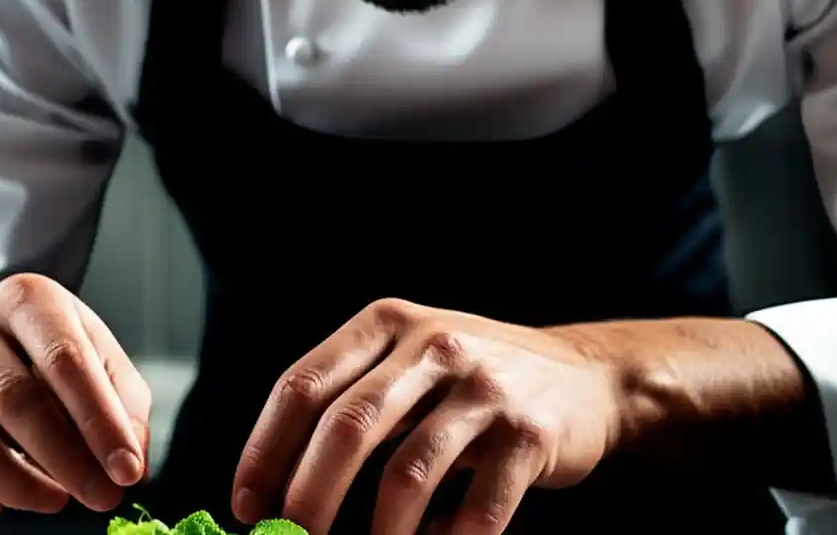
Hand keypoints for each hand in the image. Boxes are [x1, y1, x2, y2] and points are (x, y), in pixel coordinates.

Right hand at [0, 274, 151, 522]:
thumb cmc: (56, 354)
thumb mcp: (102, 360)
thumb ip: (125, 406)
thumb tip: (130, 462)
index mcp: (25, 298)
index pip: (63, 360)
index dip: (99, 422)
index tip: (126, 471)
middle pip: (13, 398)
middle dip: (65, 459)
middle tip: (101, 497)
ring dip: (17, 484)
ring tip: (57, 500)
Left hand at [231, 298, 623, 534]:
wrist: (587, 377)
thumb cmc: (471, 380)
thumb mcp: (408, 361)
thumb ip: (351, 401)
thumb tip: (273, 488)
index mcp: (386, 322)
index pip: (302, 385)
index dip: (266, 451)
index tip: (249, 505)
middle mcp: (432, 344)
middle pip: (347, 428)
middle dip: (308, 498)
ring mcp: (486, 386)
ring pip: (407, 473)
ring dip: (377, 534)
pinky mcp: (531, 433)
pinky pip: (477, 507)